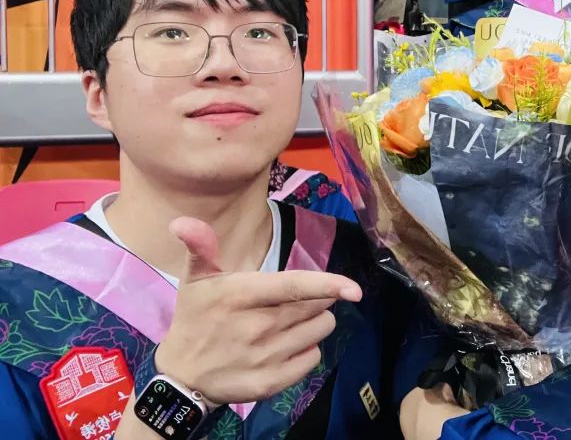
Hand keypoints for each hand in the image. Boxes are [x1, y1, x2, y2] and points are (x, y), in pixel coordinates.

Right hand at [153, 217, 362, 404]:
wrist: (181, 378)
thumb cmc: (195, 320)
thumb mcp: (195, 280)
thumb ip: (201, 247)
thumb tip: (181, 221)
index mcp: (241, 296)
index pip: (294, 287)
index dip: (328, 285)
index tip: (355, 289)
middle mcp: (256, 327)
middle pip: (314, 307)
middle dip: (318, 299)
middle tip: (296, 300)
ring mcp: (265, 358)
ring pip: (319, 331)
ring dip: (315, 323)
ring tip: (291, 322)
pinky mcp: (270, 384)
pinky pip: (312, 359)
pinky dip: (307, 350)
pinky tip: (286, 346)